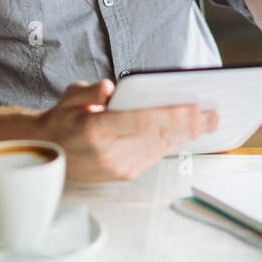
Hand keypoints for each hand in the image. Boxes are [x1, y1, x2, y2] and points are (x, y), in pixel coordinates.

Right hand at [37, 79, 218, 181]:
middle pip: (158, 136)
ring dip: (186, 135)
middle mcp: (109, 152)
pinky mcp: (123, 174)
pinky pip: (153, 155)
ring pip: (160, 147)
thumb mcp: (69, 97)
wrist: (48, 153)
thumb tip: (108, 87)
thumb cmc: (63, 121)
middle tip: (213, 115)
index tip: (195, 108)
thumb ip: (89, 91)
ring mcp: (117, 167)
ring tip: (207, 123)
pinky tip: (185, 134)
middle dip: (189, 125)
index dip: (172, 115)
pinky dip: (171, 143)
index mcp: (96, 130)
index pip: (142, 121)